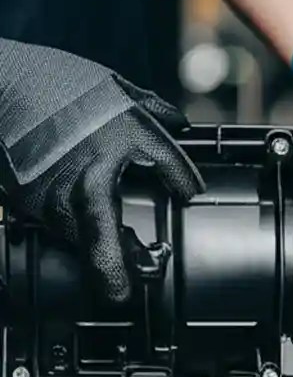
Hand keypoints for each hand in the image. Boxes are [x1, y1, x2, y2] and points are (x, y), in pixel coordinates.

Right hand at [0, 39, 204, 302]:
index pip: (168, 162)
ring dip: (94, 252)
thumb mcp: (113, 88)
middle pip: (103, 224)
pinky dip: (68, 233)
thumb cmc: (56, 83)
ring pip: (75, 233)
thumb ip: (150, 108)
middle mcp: (90, 167)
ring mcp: (52, 187)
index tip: (190, 194)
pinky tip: (78, 238)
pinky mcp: (25, 198)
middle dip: (112, 263)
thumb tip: (177, 122)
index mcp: (123, 134)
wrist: (0, 82)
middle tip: (123, 294)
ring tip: (114, 280)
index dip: (184, 181)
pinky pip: (51, 225)